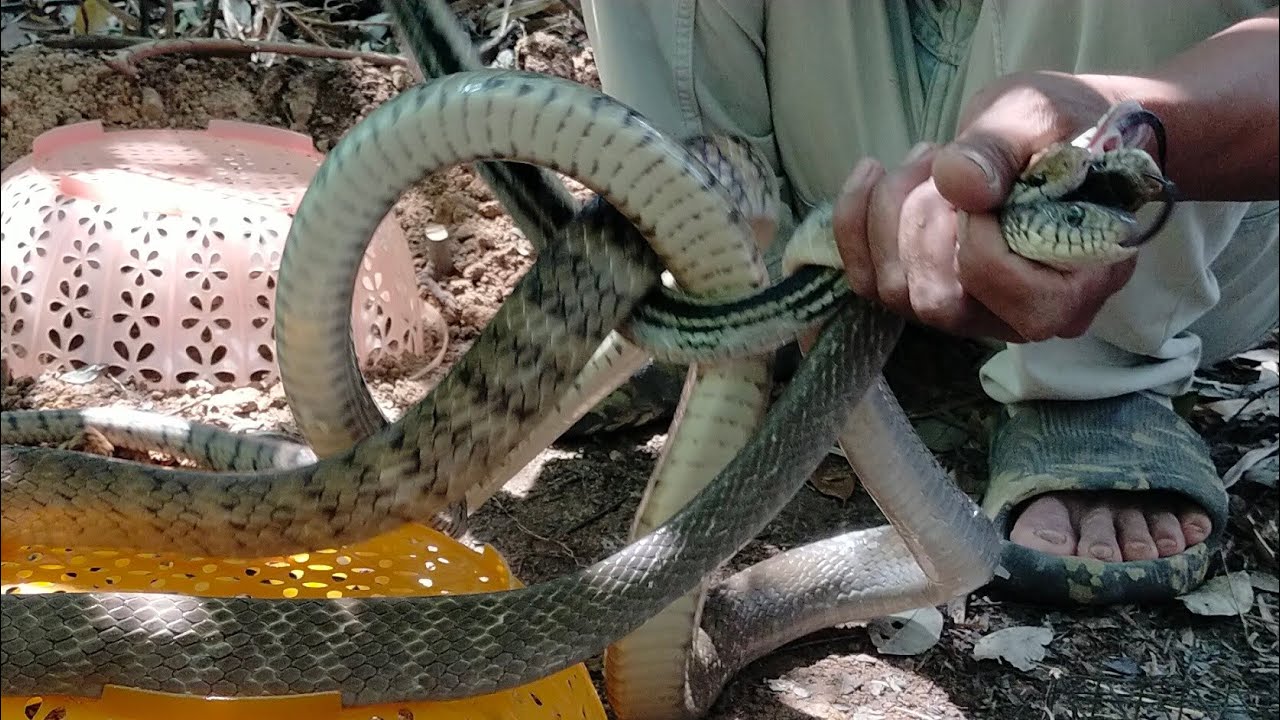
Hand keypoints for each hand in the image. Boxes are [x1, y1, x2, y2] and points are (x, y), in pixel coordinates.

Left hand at [832, 71, 1141, 342]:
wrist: (1062, 137)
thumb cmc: (1068, 128)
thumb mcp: (1042, 116)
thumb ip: (1003, 149)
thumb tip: (957, 183)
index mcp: (1073, 287)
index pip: (994, 282)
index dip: (971, 226)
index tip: (984, 177)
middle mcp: (1020, 318)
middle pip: (935, 298)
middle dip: (918, 215)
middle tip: (941, 154)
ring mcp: (971, 314)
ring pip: (894, 290)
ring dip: (888, 212)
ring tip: (926, 155)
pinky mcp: (931, 294)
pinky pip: (869, 281)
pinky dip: (855, 223)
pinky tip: (872, 171)